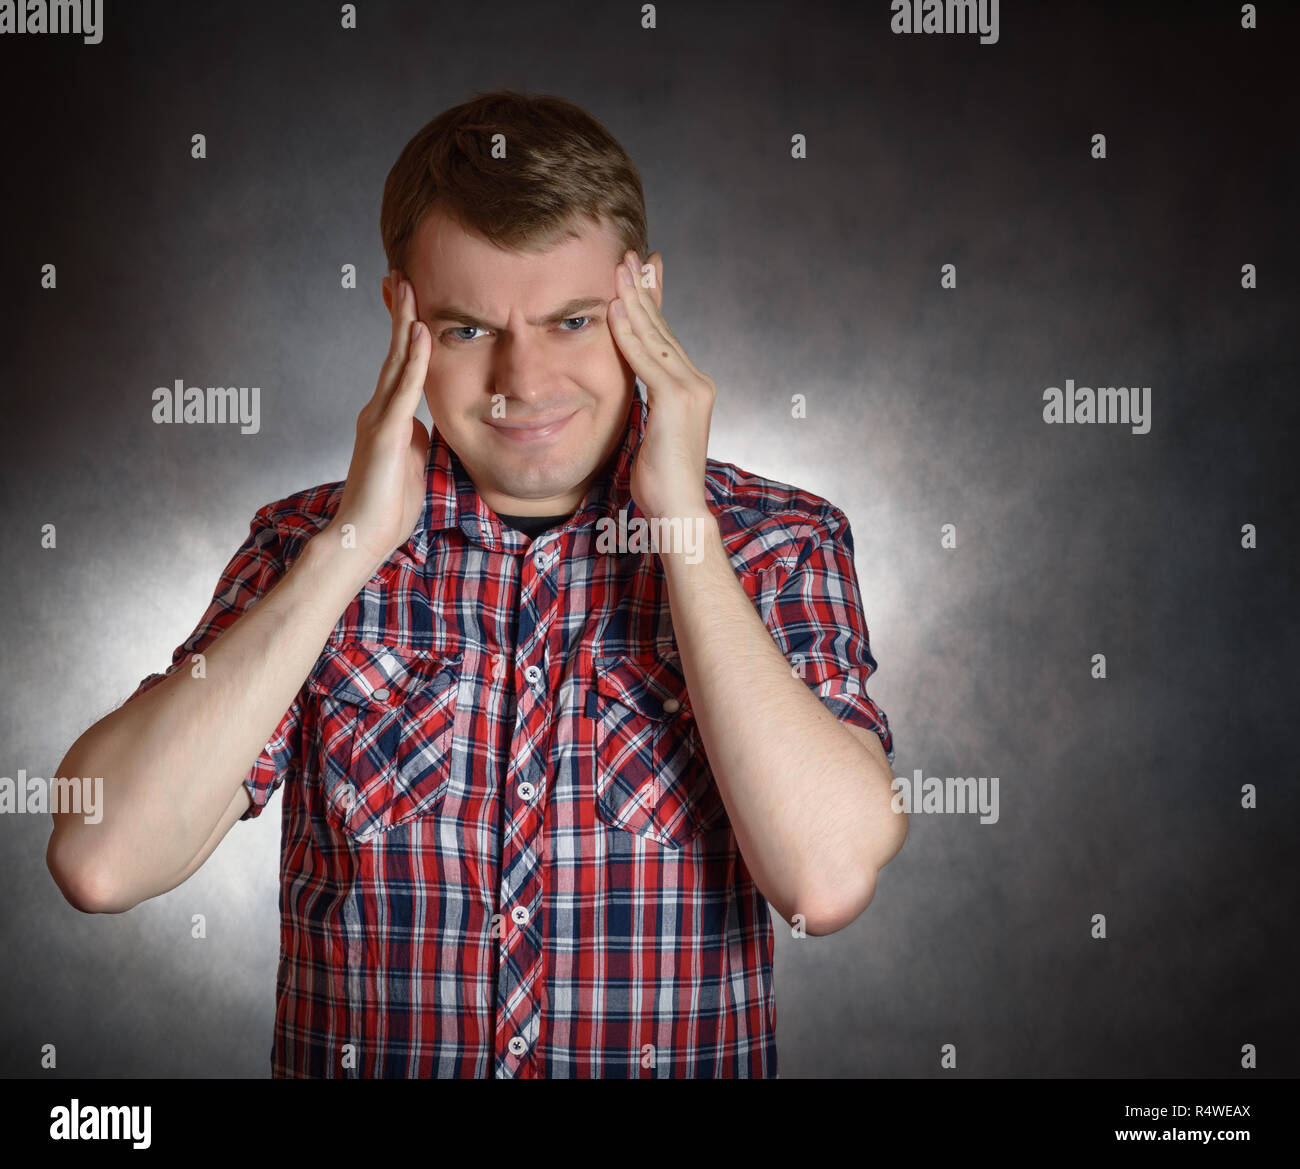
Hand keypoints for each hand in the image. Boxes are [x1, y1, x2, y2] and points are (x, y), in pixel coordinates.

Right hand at [323, 269, 430, 573]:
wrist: (364, 537)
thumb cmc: (388, 506)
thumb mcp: (411, 462)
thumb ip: (416, 438)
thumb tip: (425, 425)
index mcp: (386, 417)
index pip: (399, 365)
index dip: (405, 331)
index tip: (410, 299)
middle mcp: (378, 411)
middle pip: (393, 352)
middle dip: (399, 312)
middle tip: (403, 273)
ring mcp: (379, 420)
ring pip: (395, 362)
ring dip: (405, 323)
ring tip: (410, 287)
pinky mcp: (384, 434)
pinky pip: (403, 390)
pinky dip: (413, 360)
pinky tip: (421, 334)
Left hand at [608, 249, 715, 524]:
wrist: (678, 511)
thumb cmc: (660, 483)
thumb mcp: (650, 433)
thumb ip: (646, 407)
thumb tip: (632, 396)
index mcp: (691, 388)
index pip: (666, 338)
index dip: (651, 305)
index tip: (639, 276)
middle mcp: (697, 381)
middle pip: (663, 328)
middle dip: (644, 290)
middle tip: (628, 256)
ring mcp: (690, 388)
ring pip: (655, 336)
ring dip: (634, 299)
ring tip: (618, 269)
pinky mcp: (675, 400)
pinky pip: (645, 358)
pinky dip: (628, 332)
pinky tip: (614, 309)